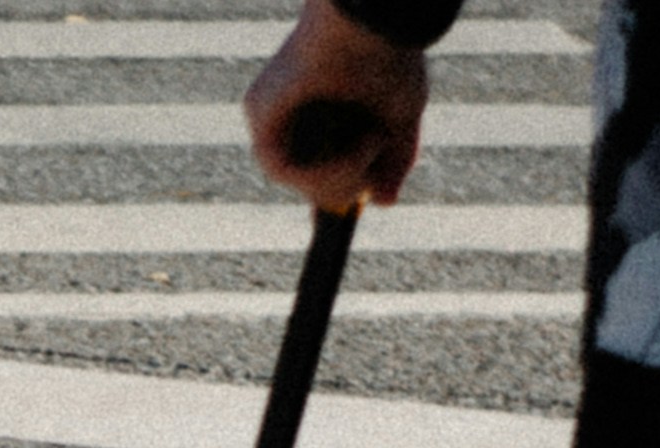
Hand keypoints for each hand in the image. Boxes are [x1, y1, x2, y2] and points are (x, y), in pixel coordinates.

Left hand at [244, 0, 427, 211]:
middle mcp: (290, 117)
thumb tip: (383, 202)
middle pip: (310, 184)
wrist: (373, 20)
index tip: (341, 214)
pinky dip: (326, 169)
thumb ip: (394, 161)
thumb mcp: (401, 118)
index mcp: (318, 115)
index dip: (329, 191)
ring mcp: (271, 115)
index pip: (312, 168)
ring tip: (373, 140)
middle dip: (349, 181)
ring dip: (343, 175)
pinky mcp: (259, 112)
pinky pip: (284, 169)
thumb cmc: (390, 54)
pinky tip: (357, 146)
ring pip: (298, 181)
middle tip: (376, 149)